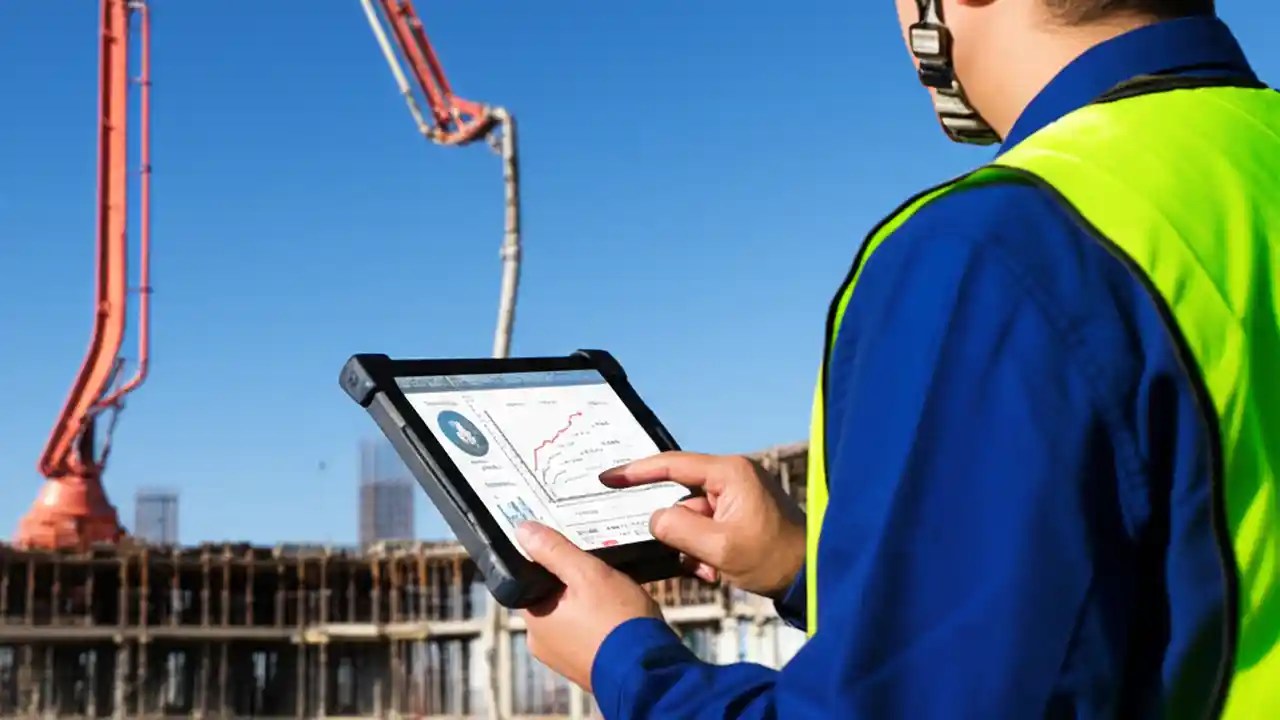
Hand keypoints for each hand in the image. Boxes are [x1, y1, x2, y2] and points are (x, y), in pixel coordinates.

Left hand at [516, 521, 663, 691]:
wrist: (651, 670)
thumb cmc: (618, 620)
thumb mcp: (587, 573)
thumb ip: (554, 550)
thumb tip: (523, 530)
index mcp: (534, 622)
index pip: (529, 581)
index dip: (548, 561)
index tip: (567, 549)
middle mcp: (542, 644)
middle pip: (551, 598)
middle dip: (571, 582)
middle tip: (596, 567)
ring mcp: (563, 659)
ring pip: (570, 616)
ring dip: (587, 602)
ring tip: (611, 589)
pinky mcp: (585, 667)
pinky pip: (585, 634)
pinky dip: (597, 621)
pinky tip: (617, 612)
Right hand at [601, 451, 805, 599]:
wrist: (810, 577)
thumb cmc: (773, 558)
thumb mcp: (720, 547)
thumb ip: (679, 529)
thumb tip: (655, 519)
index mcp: (730, 473)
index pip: (672, 464)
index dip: (636, 471)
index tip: (608, 477)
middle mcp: (732, 477)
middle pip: (680, 496)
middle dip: (675, 529)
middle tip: (679, 551)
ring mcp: (736, 496)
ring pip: (690, 518)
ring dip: (690, 546)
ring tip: (707, 568)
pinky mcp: (738, 514)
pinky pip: (705, 528)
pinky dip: (702, 550)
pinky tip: (714, 569)